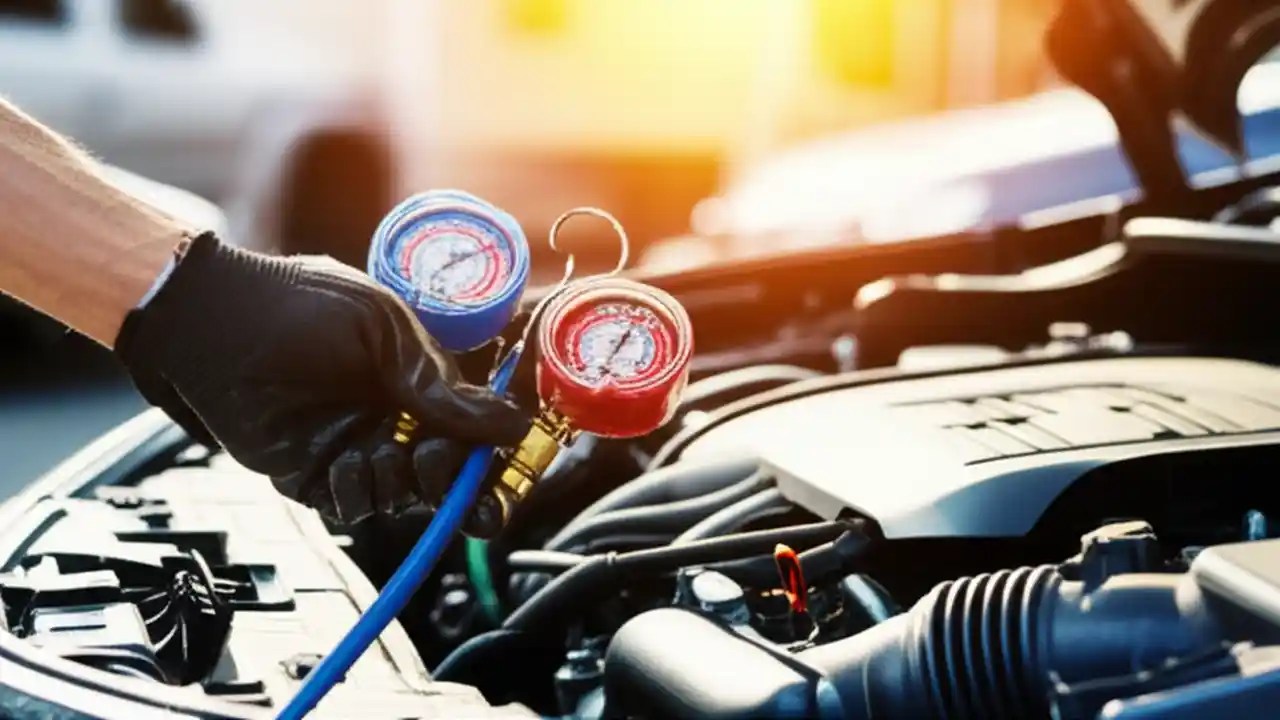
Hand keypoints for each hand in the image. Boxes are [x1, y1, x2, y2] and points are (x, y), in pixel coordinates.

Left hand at [115, 233, 529, 523]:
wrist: (214, 322)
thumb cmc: (300, 306)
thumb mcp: (384, 331)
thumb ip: (440, 384)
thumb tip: (512, 421)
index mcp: (419, 383)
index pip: (473, 433)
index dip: (491, 462)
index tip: (500, 479)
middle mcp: (392, 420)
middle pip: (445, 476)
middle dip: (448, 479)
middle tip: (430, 458)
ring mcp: (354, 449)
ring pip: (401, 496)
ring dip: (396, 482)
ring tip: (374, 451)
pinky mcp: (313, 476)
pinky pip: (351, 507)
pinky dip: (354, 494)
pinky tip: (341, 462)